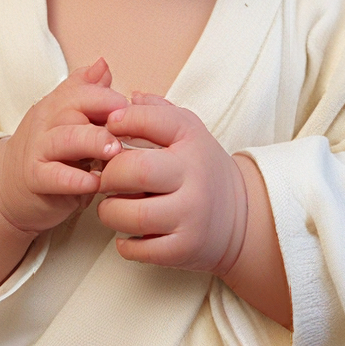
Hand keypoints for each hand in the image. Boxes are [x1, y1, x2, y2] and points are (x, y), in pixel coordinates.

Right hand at [0, 58, 127, 234]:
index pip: (81, 89)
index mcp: (57, 104)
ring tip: (115, 150)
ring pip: (66, 138)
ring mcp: (39, 149)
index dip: (107, 96)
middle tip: (128, 126)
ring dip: (93, 142)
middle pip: (74, 108)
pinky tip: (95, 182)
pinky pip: (55, 176)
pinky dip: (76, 179)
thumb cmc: (49, 149)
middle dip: (104, 113)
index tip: (132, 107)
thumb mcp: (65, 116)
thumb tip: (103, 63)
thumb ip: (86, 92)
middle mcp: (46, 122)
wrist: (7, 187)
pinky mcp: (35, 179)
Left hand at [97, 94, 247, 274]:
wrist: (240, 217)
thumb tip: (128, 96)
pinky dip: (124, 242)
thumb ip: (157, 111)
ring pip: (133, 214)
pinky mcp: (184, 249)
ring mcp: (190, 215)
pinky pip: (140, 249)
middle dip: (108, 173)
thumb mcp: (189, 131)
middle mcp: (194, 176)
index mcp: (192, 140)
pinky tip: (126, 231)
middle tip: (104, 177)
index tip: (109, 127)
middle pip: (136, 171)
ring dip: (110, 210)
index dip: (122, 119)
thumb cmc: (202, 169)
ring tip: (112, 205)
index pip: (151, 119)